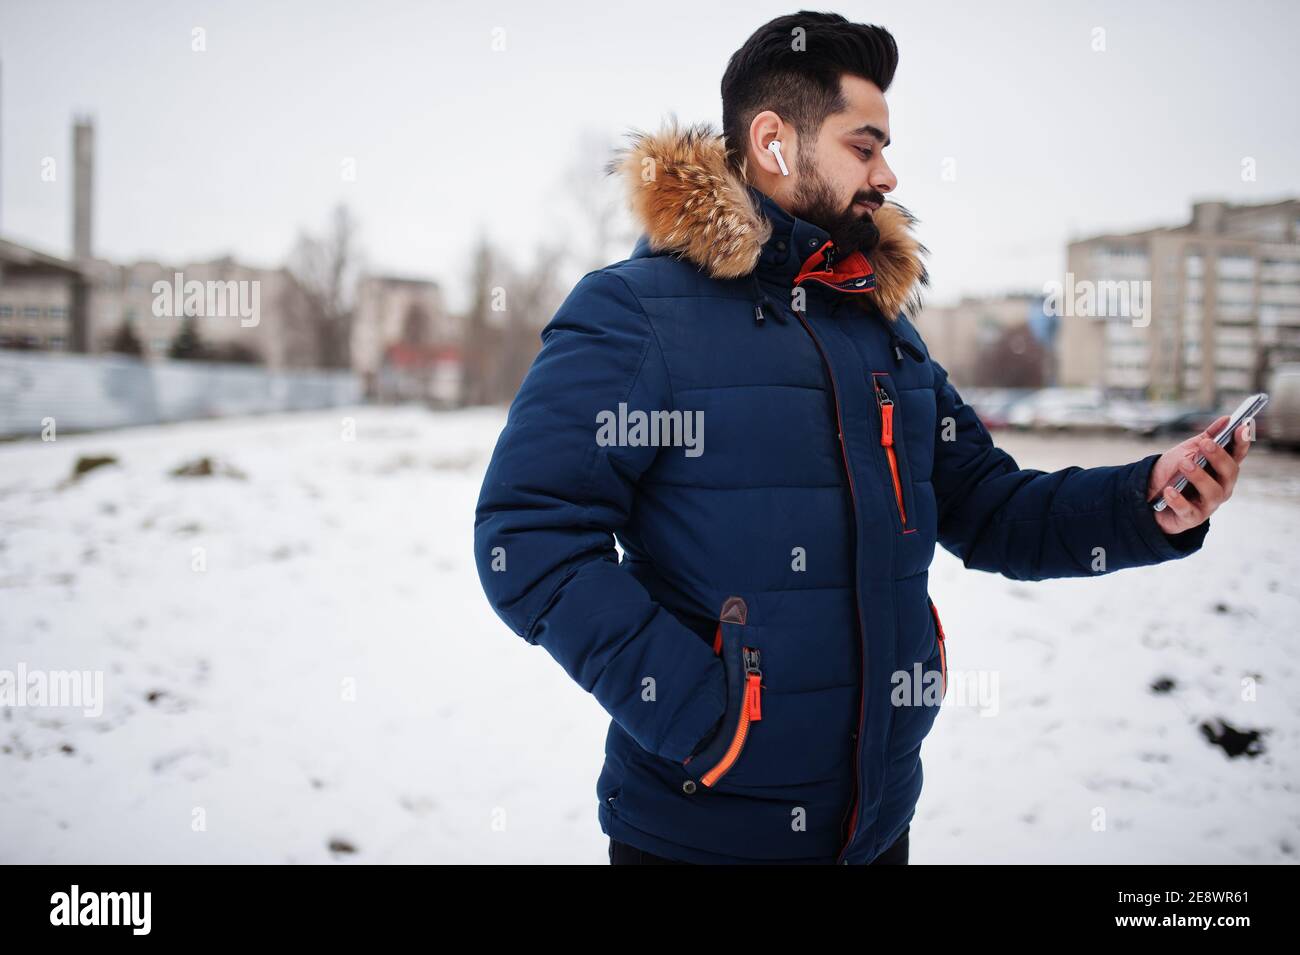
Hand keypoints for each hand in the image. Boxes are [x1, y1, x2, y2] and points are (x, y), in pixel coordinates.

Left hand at [1148, 415, 1252, 533]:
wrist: (1149, 495)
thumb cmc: (1173, 472)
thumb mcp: (1188, 451)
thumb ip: (1206, 437)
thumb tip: (1226, 419)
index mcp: (1222, 470)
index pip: (1237, 455)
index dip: (1242, 442)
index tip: (1242, 427)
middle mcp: (1221, 487)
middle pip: (1229, 473)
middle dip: (1219, 457)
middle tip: (1205, 444)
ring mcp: (1208, 504)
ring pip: (1212, 492)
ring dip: (1199, 476)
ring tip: (1184, 464)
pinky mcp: (1191, 518)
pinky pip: (1187, 510)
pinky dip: (1178, 500)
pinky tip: (1169, 491)